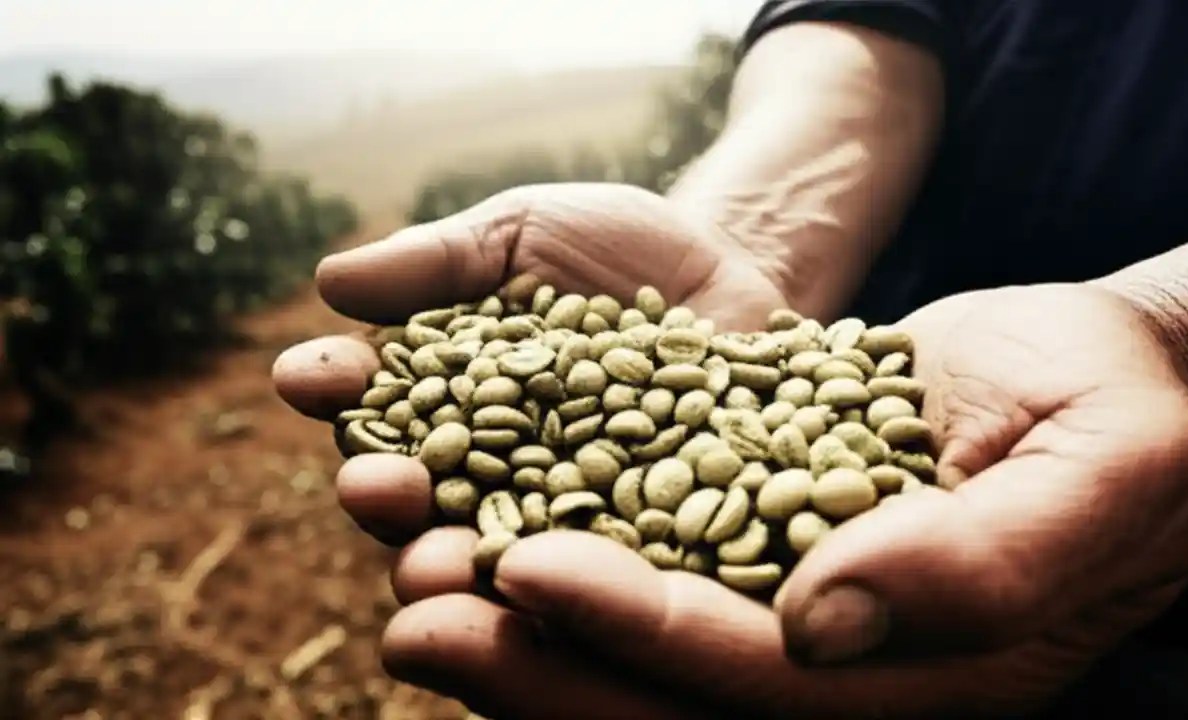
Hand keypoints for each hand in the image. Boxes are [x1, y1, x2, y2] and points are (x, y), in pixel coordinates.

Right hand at [274, 181, 789, 536]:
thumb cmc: (609, 246)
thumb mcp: (523, 230)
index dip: (334, 390)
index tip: (303, 376)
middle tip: (373, 487)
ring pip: (502, 550)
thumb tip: (331, 280)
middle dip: (390, 495)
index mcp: (445, 394)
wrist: (730, 263)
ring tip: (444, 560)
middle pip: (425, 495)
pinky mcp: (645, 533)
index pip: (373, 400)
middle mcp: (492, 465)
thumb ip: (440, 260)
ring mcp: (567, 508)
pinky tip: (572, 582)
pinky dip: (587, 578)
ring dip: (466, 561)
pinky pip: (611, 565)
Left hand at [278, 246, 1187, 715]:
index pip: (755, 686)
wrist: (1092, 368)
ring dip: (516, 614)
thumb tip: (824, 626)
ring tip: (405, 566)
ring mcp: (786, 604)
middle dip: (535, 664)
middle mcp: (836, 664)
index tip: (528, 574)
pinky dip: (555, 531)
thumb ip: (983, 567)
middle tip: (412, 619)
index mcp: (919, 681)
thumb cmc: (1116, 418)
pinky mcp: (752, 531)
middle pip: (665, 691)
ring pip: (633, 633)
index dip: (639, 639)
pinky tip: (468, 503)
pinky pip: (642, 548)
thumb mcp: (1099, 479)